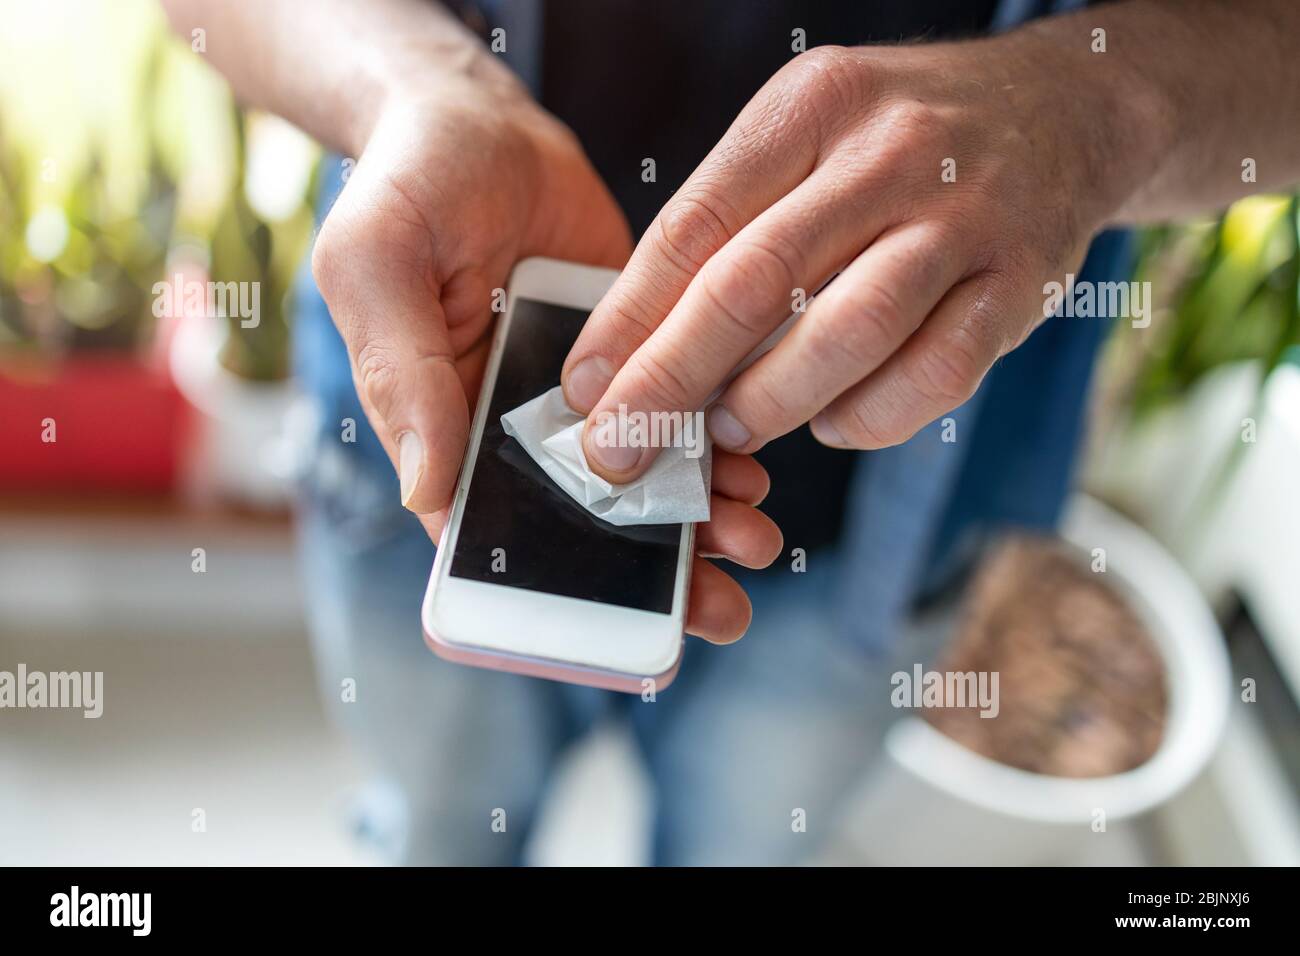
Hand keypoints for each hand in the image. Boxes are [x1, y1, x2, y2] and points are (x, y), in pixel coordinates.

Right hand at [311, 66, 778, 641]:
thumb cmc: (407, 188)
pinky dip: (713, 445)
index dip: (551, 586)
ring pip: (642, 476)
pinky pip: (678, 408)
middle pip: (583, 522)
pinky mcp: (637, 349)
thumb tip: (424, 492)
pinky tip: (749, 471)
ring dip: (697, 519)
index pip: (490, 531)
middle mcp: (515, 425)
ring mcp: (582, 392)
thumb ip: (400, 376)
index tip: (616, 627)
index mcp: (441, 426)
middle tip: (720, 603)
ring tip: (751, 540)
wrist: (479, 120)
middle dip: (652, 569)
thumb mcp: (376, 269)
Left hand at [561, 38, 1144, 480]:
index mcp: (811, 107)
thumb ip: (734, 225)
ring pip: (847, 332)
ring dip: (771, 401)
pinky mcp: (1020, 285)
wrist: (1063, 110)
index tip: (588, 388)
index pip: (697, 223)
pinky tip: (834, 421)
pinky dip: (868, 417)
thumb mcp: (808, 135)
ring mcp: (963, 217)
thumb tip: (640, 343)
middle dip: (674, 380)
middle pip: (756, 281)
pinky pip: (935, 376)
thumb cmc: (902, 139)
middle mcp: (888, 152)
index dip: (629, 318)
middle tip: (625, 447)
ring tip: (730, 431)